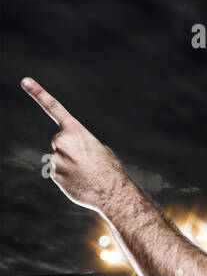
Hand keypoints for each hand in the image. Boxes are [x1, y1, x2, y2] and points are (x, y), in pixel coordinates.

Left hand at [21, 77, 129, 214]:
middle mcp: (62, 142)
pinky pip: (58, 172)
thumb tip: (69, 154)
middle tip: (88, 163)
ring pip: (59, 159)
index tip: (25, 81)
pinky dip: (68, 177)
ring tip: (86, 175)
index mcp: (76, 131)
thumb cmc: (110, 171)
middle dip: (71, 151)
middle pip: (61, 142)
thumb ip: (81, 144)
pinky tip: (80, 182)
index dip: (38, 93)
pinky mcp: (53, 174)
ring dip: (70, 166)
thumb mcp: (99, 149)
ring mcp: (56, 158)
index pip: (54, 108)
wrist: (113, 194)